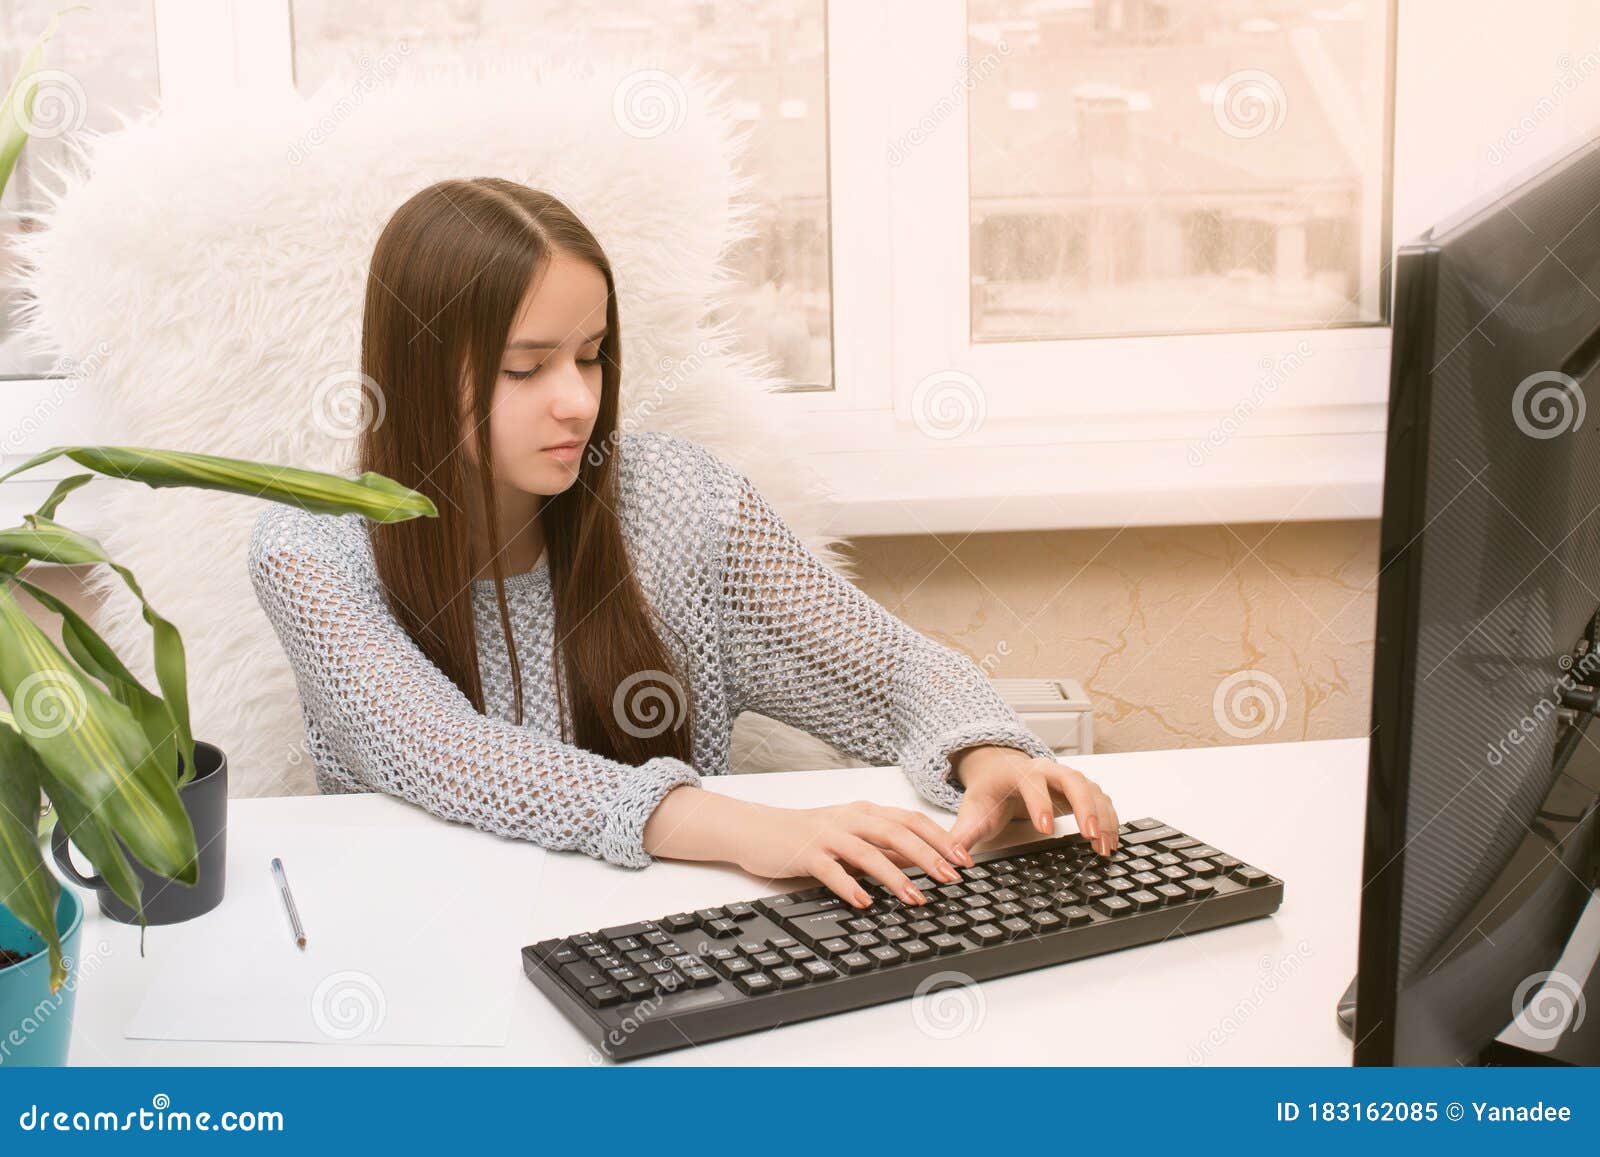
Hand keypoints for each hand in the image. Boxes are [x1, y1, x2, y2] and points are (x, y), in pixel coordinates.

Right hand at [731, 799, 972, 909]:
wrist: (756, 830)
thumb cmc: (806, 835)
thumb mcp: (849, 835)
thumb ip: (882, 846)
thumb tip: (922, 862)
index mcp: (865, 813)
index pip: (910, 820)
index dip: (940, 838)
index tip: (964, 859)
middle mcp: (850, 819)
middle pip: (896, 832)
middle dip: (928, 856)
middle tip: (951, 878)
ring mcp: (827, 835)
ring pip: (868, 851)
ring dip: (895, 875)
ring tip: (916, 898)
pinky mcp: (806, 854)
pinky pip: (831, 870)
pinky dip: (850, 886)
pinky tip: (864, 902)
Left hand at [948, 745, 1119, 858]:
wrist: (1000, 772)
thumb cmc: (988, 793)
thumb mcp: (972, 811)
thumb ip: (962, 835)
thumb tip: (952, 860)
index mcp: (1017, 773)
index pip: (1032, 782)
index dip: (1040, 803)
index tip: (1046, 829)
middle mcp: (1046, 770)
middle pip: (1072, 780)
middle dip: (1084, 807)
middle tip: (1090, 835)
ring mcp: (1065, 778)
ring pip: (1091, 788)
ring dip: (1101, 816)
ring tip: (1104, 846)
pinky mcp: (1079, 789)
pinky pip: (1100, 798)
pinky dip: (1109, 818)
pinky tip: (1110, 841)